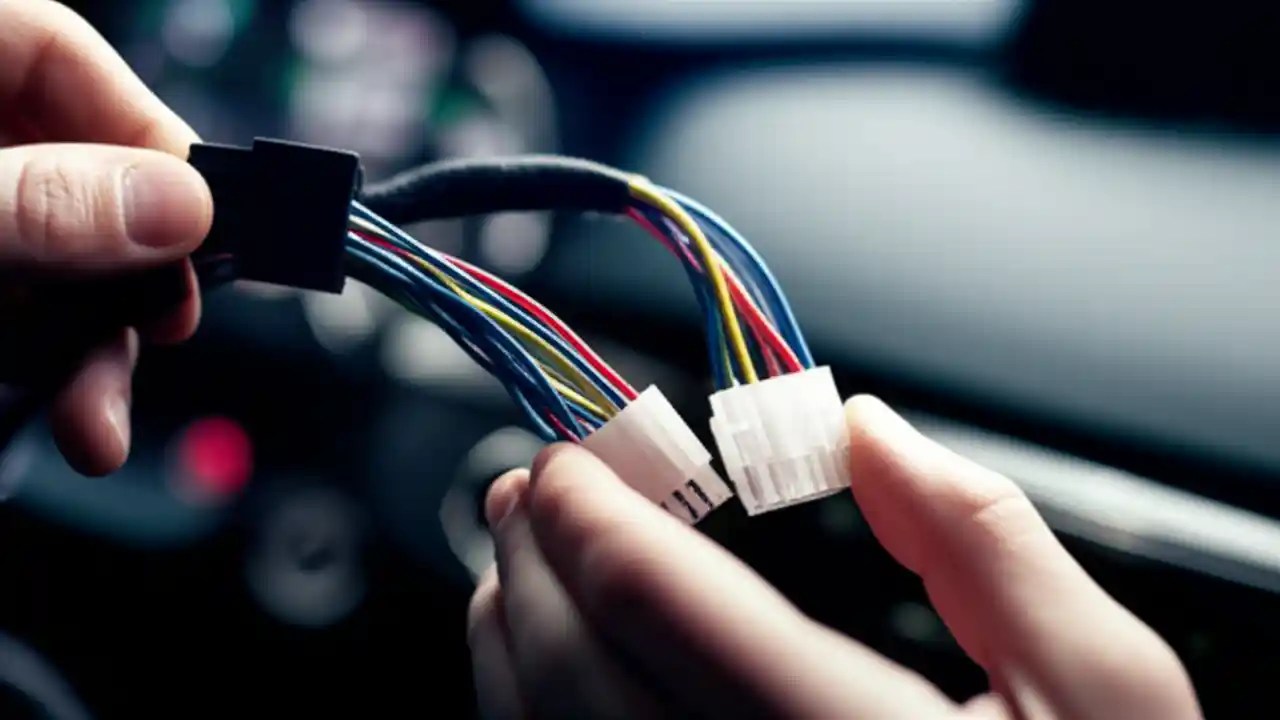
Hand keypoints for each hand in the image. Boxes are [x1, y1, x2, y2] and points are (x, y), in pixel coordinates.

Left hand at [0, 0, 211, 473]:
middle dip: (128, 272)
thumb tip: (179, 206)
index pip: (59, 53)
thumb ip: (37, 202)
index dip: (140, 126)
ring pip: (58, 266)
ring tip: (100, 420)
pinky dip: (54, 369)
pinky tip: (75, 413)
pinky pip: (24, 317)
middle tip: (170, 321)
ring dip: (96, 350)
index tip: (197, 214)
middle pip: (79, 177)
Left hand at [470, 396, 1201, 718]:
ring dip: (513, 635)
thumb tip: (864, 429)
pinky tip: (554, 663)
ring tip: (523, 557)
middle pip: (572, 671)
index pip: (657, 604)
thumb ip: (982, 538)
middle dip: (535, 558)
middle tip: (533, 480)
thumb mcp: (1102, 682)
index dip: (593, 508)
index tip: (579, 451)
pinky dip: (535, 711)